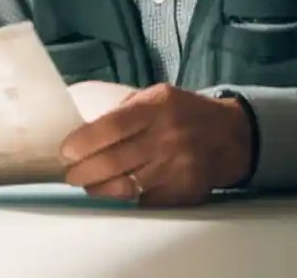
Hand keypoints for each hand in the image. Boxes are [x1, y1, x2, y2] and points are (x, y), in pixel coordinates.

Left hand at [59, 83, 253, 206]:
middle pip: (114, 161)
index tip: (66, 151)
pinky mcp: (183, 192)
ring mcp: (177, 168)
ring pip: (126, 186)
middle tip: (71, 174)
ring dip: (99, 188)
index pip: (113, 126)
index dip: (85, 141)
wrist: (230, 137)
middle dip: (84, 172)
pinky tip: (117, 189)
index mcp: (158, 107)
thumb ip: (124, 111)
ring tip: (89, 183)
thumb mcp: (157, 96)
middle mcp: (168, 137)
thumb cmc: (183, 113)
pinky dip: (126, 197)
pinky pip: (144, 200)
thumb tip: (84, 132)